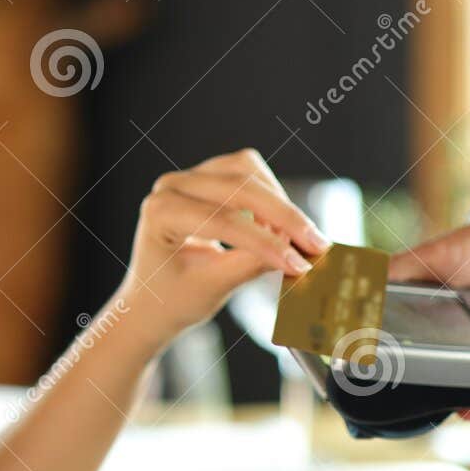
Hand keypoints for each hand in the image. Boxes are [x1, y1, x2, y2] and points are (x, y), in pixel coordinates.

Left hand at [112, 148, 329, 357]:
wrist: (153, 299)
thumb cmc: (171, 298)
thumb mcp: (210, 289)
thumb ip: (249, 266)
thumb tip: (296, 254)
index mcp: (159, 213)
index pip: (222, 221)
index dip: (266, 242)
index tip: (300, 263)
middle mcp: (170, 187)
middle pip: (238, 186)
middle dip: (283, 217)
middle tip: (316, 245)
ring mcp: (188, 178)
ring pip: (247, 171)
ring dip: (279, 202)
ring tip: (302, 239)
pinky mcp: (207, 177)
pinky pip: (248, 173)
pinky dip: (271, 196)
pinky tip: (283, 227)